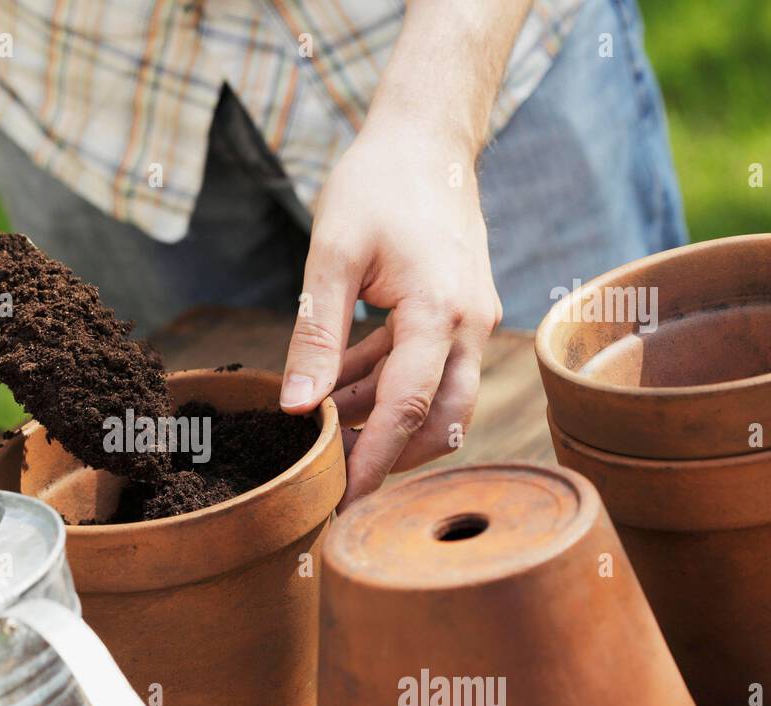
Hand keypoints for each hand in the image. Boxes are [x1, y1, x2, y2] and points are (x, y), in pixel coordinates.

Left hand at [281, 120, 501, 510]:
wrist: (426, 136)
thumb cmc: (376, 184)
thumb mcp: (331, 256)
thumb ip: (315, 335)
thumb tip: (297, 408)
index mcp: (440, 311)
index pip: (409, 410)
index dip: (373, 463)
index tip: (341, 503)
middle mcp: (470, 323)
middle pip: (442, 422)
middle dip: (390, 454)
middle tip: (335, 473)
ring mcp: (473, 319)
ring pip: (439, 401)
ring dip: (385, 418)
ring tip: (328, 424)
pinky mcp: (461, 313)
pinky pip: (429, 369)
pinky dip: (389, 384)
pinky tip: (344, 385)